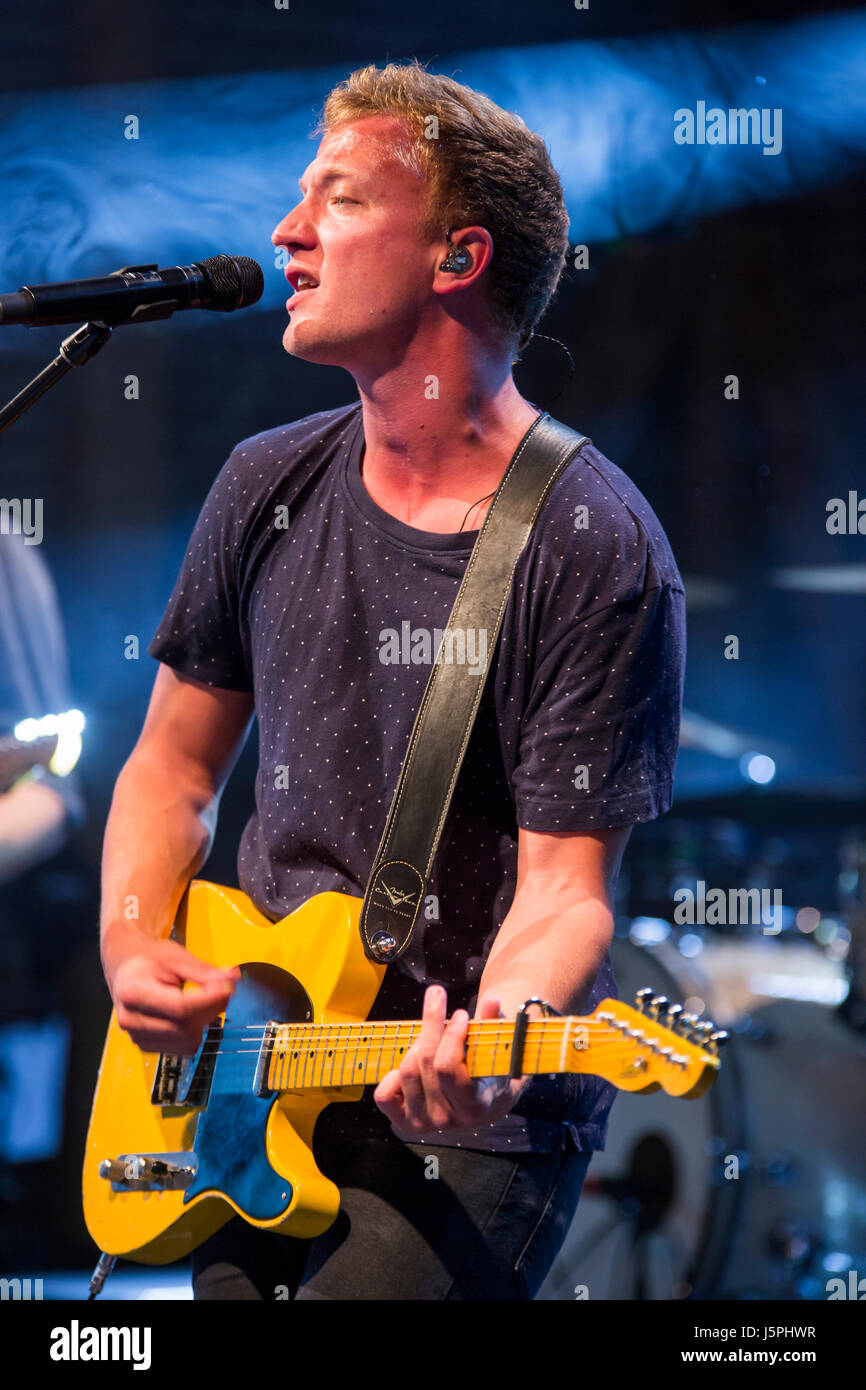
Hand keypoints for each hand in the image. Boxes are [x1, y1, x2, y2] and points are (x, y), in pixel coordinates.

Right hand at [102, 922, 240, 1054]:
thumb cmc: (149, 960)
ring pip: (187, 1043)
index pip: (181, 1008)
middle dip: (211, 1009)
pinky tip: (190, 1013)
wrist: (128, 969)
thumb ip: (204, 971)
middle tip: (220, 989)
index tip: (228, 987)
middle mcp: (132, 1019)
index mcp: (134, 992)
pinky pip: (183, 1048)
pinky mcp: (147, 1046)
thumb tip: (232, 978)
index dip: (211, 1000)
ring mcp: (138, 1037)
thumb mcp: (176, 957)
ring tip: (200, 999)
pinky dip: (194, 1032)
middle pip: (185, 1028)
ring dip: (204, 1022)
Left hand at [373, 986, 526, 1139]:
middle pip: (426, 1062)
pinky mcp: (404, 1122)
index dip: (451, 1035)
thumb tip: (492, 1000)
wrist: (483, 1104)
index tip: (461, 1014)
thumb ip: (494, 1025)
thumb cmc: (489, 1071)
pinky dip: (392, 1076)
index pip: (448, 1068)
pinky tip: (412, 1062)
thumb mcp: (497, 1050)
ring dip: (417, 1044)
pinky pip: (384, 1095)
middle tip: (438, 997)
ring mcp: (423, 1123)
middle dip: (432, 1023)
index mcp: (473, 1105)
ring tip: (431, 1033)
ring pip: (407, 1071)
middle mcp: (447, 1119)